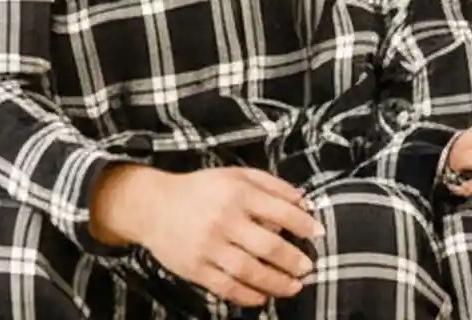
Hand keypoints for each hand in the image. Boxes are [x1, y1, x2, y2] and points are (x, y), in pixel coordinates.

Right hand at [90, 165, 323, 306]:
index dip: (304, 225)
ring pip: (249, 271)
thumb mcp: (238, 175)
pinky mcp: (194, 267)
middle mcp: (224, 220)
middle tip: (308, 268)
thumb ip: (272, 185)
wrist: (153, 206)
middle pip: (268, 246)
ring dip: (276, 282)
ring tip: (294, 287)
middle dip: (293, 260)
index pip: (281, 212)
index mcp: (238, 193)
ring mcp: (208, 246)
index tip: (318, 234)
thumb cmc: (202, 189)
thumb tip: (304, 199)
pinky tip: (263, 297)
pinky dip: (247, 295)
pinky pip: (225, 286)